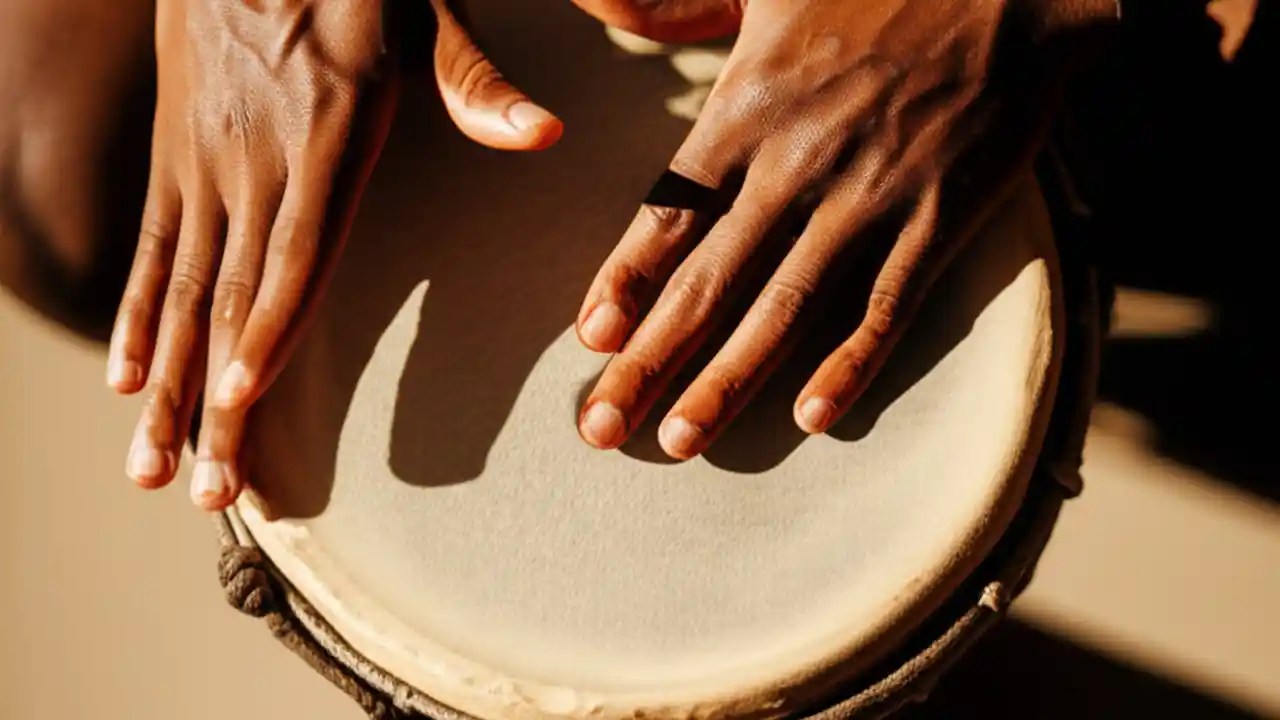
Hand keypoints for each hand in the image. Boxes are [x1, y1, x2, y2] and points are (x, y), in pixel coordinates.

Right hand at [107, 0, 561, 508]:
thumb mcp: (423, 9)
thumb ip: (473, 81)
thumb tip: (541, 134)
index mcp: (325, 130)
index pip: (296, 250)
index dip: (268, 330)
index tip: (243, 406)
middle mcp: (253, 158)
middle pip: (232, 295)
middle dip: (218, 400)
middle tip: (213, 492)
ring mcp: (205, 160)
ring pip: (182, 291)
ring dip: (166, 387)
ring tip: (154, 471)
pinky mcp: (175, 154)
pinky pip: (153, 248)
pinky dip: (137, 319)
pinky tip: (127, 384)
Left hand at [573, 0, 1116, 458]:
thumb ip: (681, 7)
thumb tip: (609, 11)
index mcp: (744, 111)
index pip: (666, 217)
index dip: (623, 284)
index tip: (590, 342)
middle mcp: (793, 165)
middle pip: (705, 282)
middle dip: (647, 361)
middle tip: (600, 429)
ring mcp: (867, 198)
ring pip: (783, 309)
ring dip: (726, 382)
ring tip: (680, 442)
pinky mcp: (937, 218)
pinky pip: (887, 307)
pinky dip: (851, 365)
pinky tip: (813, 418)